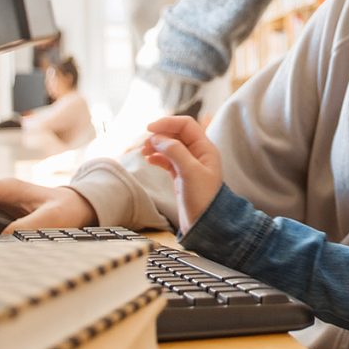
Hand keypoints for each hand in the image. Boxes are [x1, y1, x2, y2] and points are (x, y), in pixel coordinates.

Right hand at [141, 116, 223, 232]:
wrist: (204, 225)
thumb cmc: (202, 199)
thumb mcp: (190, 173)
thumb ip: (176, 152)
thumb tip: (158, 138)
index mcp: (205, 148)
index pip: (186, 125)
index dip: (167, 123)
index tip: (149, 129)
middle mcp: (198, 153)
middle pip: (176, 134)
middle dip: (160, 135)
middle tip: (144, 144)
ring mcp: (189, 164)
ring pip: (170, 146)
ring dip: (156, 146)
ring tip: (143, 152)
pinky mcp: (181, 175)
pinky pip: (167, 159)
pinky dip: (157, 157)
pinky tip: (148, 160)